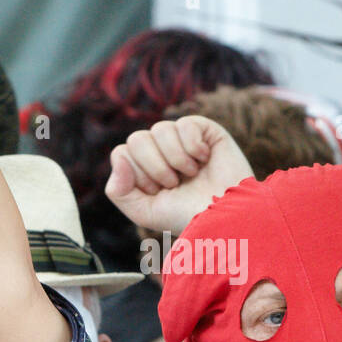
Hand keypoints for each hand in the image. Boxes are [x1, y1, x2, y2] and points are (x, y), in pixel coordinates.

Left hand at [105, 116, 253, 235]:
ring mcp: (181, 138)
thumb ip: (118, 190)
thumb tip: (120, 157)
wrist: (223, 216)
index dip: (138, 175)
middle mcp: (160, 150)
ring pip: (160, 129)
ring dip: (176, 159)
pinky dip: (193, 147)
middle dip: (155, 167)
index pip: (122, 153)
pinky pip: (184, 124)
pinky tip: (205, 160)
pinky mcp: (204, 129)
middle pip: (137, 139)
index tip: (158, 192)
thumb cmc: (185, 216)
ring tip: (192, 174)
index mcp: (144, 167)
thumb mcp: (143, 212)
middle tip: (175, 184)